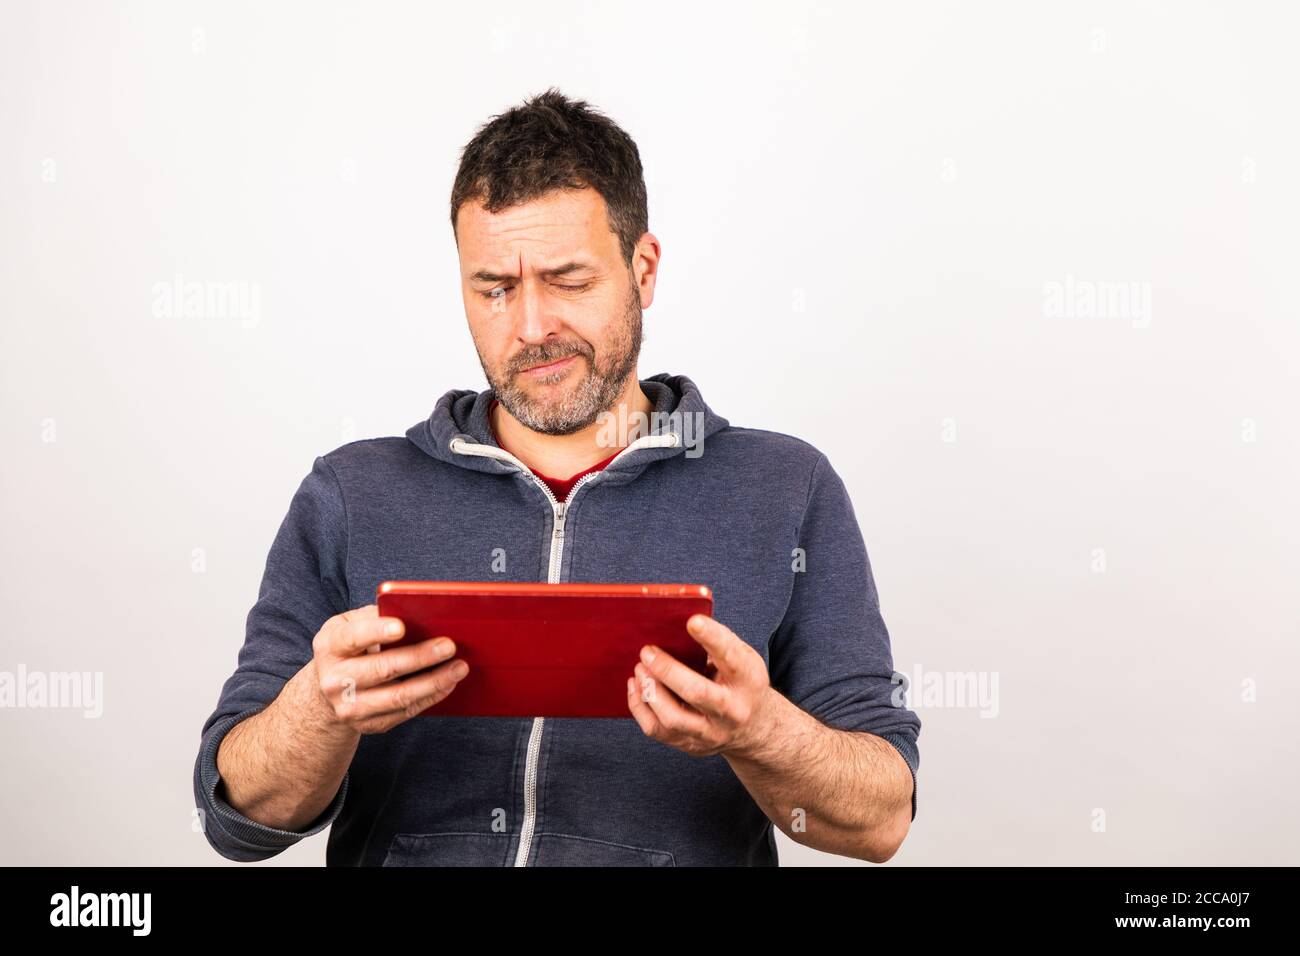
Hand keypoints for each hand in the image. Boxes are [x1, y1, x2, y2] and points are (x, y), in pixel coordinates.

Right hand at [311, 604, 468, 733]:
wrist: (330, 688)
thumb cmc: (351, 646)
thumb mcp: (351, 624)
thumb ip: (377, 617)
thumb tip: (420, 614)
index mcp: (330, 647)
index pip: (353, 638)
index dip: (377, 632)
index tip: (402, 626)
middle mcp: (334, 680)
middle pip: (382, 669)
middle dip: (419, 657)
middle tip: (449, 646)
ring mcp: (350, 707)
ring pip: (398, 697)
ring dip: (433, 682)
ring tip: (459, 668)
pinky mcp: (369, 724)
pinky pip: (405, 712)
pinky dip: (431, 697)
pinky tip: (449, 683)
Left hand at [626, 613, 779, 759]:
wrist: (754, 727)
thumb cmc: (740, 682)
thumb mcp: (742, 659)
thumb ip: (717, 643)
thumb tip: (678, 624)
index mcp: (748, 680)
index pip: (731, 657)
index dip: (712, 637)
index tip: (692, 621)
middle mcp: (732, 711)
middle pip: (696, 693)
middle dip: (666, 670)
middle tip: (647, 651)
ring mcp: (711, 733)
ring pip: (672, 718)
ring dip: (649, 690)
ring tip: (640, 668)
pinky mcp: (692, 745)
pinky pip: (657, 730)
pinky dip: (640, 706)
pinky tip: (637, 687)